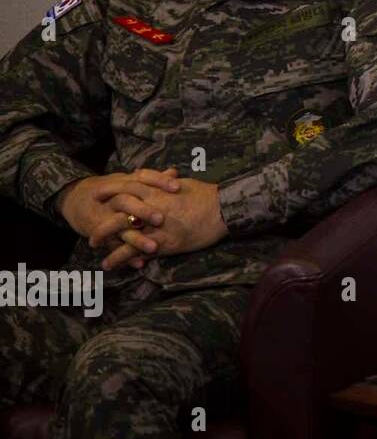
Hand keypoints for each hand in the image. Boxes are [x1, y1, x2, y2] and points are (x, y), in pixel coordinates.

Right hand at [56, 168, 183, 266]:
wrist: (77, 199)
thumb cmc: (113, 190)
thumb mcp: (129, 182)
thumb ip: (152, 180)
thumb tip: (174, 172)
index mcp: (124, 184)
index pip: (142, 178)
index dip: (159, 181)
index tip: (177, 187)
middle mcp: (113, 200)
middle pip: (126, 202)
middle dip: (143, 211)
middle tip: (161, 219)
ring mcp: (105, 218)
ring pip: (120, 228)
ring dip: (137, 239)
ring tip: (153, 248)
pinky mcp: (99, 234)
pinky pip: (113, 246)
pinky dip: (125, 257)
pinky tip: (140, 264)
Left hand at [100, 177, 227, 269]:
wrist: (223, 210)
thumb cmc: (206, 195)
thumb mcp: (182, 183)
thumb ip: (163, 181)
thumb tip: (151, 174)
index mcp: (156, 190)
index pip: (124, 186)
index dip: (109, 190)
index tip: (97, 194)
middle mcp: (150, 207)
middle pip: (117, 211)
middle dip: (101, 218)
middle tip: (91, 223)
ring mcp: (155, 226)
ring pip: (122, 233)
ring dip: (105, 240)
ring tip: (93, 246)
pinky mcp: (163, 242)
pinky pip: (135, 251)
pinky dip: (119, 258)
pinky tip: (109, 264)